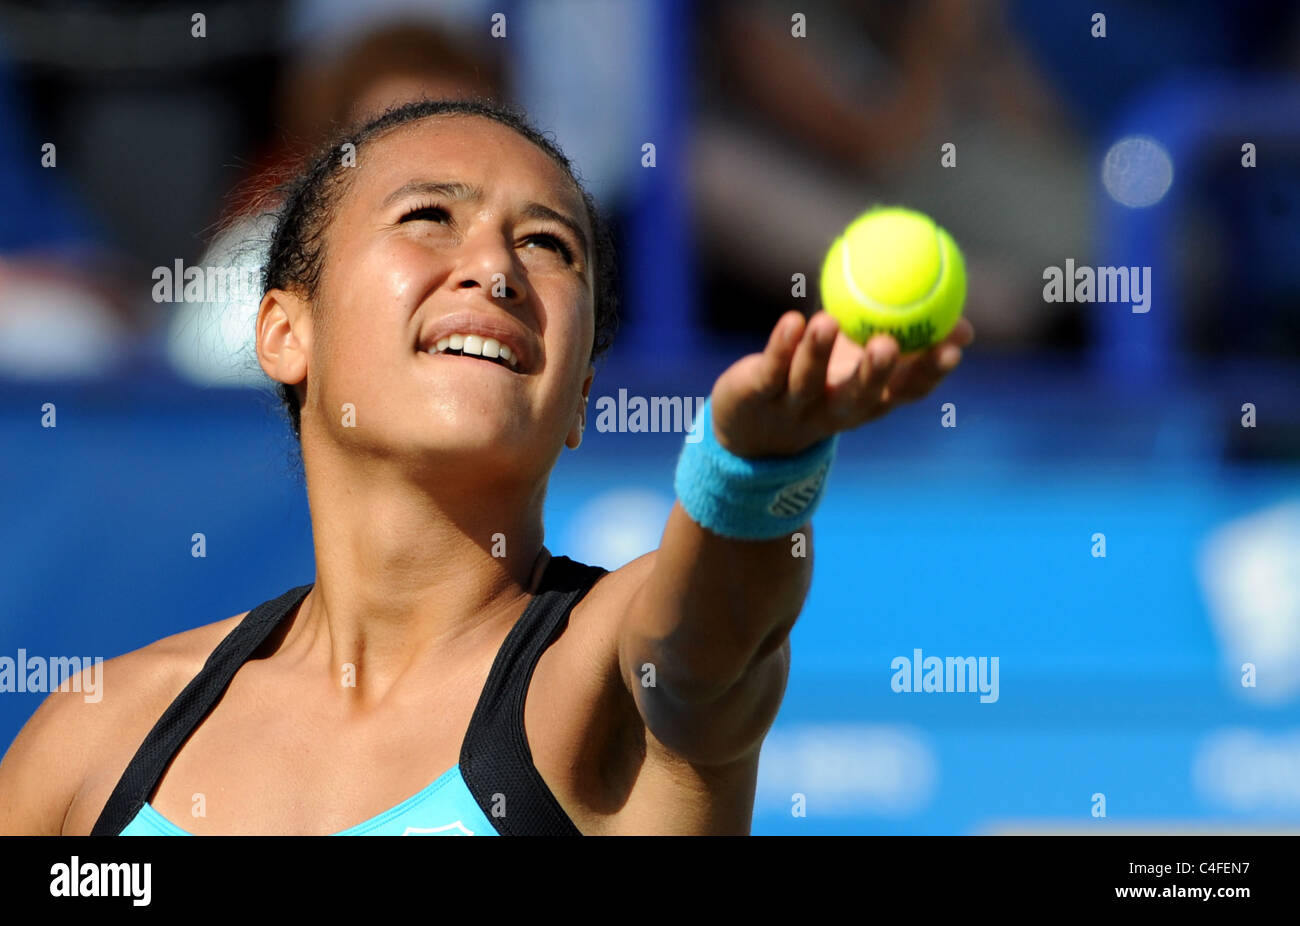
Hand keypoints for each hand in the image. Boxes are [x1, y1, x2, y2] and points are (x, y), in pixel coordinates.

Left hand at [709, 311, 974, 457]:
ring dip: (818, 353)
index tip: (953, 346)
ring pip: (807, 381)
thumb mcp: (862, 364)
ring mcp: (795, 405)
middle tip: (889, 344)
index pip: (905, 393)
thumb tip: (966, 326)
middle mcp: (835, 410)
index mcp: (868, 402)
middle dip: (876, 373)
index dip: (929, 373)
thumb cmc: (822, 383)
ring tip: (828, 321)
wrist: (751, 428)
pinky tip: (792, 321)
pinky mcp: (757, 395)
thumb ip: (907, 345)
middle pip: (859, 396)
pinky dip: (781, 346)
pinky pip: (771, 369)